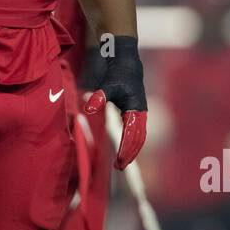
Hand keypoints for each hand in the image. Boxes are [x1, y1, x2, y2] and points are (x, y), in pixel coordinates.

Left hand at [84, 35, 147, 169]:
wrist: (126, 62)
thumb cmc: (118, 73)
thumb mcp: (108, 84)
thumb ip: (100, 96)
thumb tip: (89, 107)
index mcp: (136, 108)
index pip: (132, 134)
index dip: (125, 148)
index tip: (119, 160)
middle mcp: (140, 112)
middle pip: (138, 139)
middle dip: (129, 154)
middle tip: (118, 167)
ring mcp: (138, 113)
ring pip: (138, 137)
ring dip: (130, 150)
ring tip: (120, 163)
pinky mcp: (134, 112)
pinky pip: (134, 132)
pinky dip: (130, 142)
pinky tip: (122, 150)